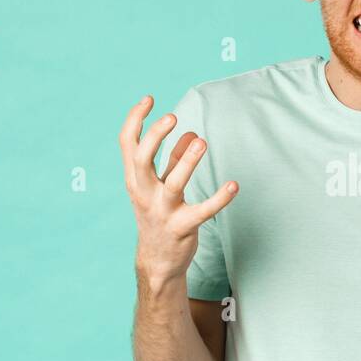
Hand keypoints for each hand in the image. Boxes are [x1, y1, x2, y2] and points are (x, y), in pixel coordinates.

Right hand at [119, 95, 237, 282]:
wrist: (157, 261)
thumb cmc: (158, 216)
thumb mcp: (160, 186)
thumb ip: (174, 160)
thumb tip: (191, 133)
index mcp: (135, 179)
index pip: (127, 144)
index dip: (135, 119)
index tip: (149, 99)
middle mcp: (144, 192)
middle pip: (142, 158)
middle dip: (155, 135)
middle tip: (173, 117)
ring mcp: (162, 211)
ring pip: (173, 183)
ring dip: (186, 161)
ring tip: (202, 142)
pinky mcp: (182, 227)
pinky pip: (203, 211)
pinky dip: (219, 198)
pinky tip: (233, 186)